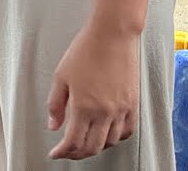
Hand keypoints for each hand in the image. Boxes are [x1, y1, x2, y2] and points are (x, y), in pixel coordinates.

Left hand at [47, 23, 139, 160]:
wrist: (112, 34)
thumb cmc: (86, 50)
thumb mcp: (61, 76)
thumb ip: (55, 104)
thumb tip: (54, 125)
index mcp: (83, 107)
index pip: (72, 142)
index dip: (62, 152)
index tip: (56, 153)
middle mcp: (104, 112)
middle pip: (91, 147)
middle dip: (77, 154)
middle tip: (68, 151)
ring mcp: (121, 109)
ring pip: (109, 142)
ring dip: (96, 147)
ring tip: (86, 141)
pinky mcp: (133, 103)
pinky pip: (126, 131)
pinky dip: (115, 138)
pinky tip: (107, 133)